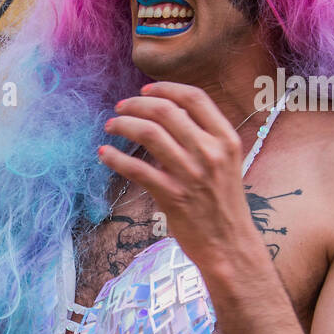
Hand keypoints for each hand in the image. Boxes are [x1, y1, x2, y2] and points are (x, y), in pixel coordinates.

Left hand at [97, 81, 263, 273]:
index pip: (195, 98)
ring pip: (148, 133)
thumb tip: (166, 116)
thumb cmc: (223, 203)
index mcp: (226, 139)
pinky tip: (104, 153)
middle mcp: (210, 152)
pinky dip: (115, 157)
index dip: (165, 89)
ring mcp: (190, 174)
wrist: (229, 244)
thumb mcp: (226, 163)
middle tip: (120, 108)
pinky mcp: (171, 195)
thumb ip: (203, 139)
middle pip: (166, 111)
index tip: (145, 90)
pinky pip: (135, 168)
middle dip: (136, 104)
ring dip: (122, 125)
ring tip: (110, 127)